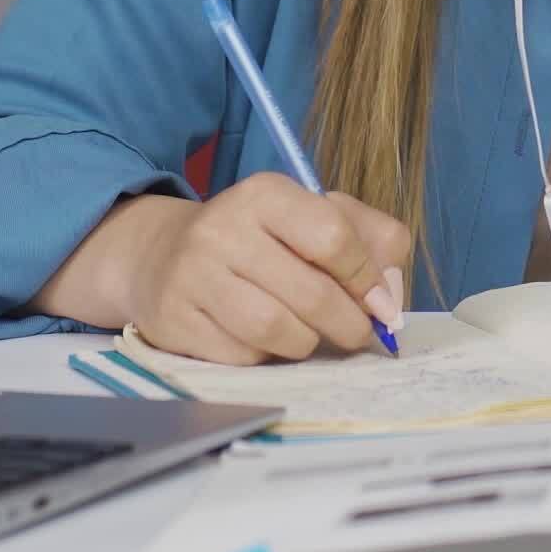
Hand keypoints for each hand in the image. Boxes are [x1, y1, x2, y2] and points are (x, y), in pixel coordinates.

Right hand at [110, 175, 412, 364]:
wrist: (161, 257)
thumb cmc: (256, 241)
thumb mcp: (312, 217)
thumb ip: (369, 241)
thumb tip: (390, 297)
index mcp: (264, 195)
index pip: (333, 237)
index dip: (367, 278)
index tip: (381, 305)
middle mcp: (222, 229)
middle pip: (311, 293)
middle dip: (348, 323)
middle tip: (358, 333)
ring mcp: (193, 276)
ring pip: (277, 331)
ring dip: (307, 343)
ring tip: (308, 334)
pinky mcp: (174, 321)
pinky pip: (242, 356)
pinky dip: (265, 356)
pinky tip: (262, 340)